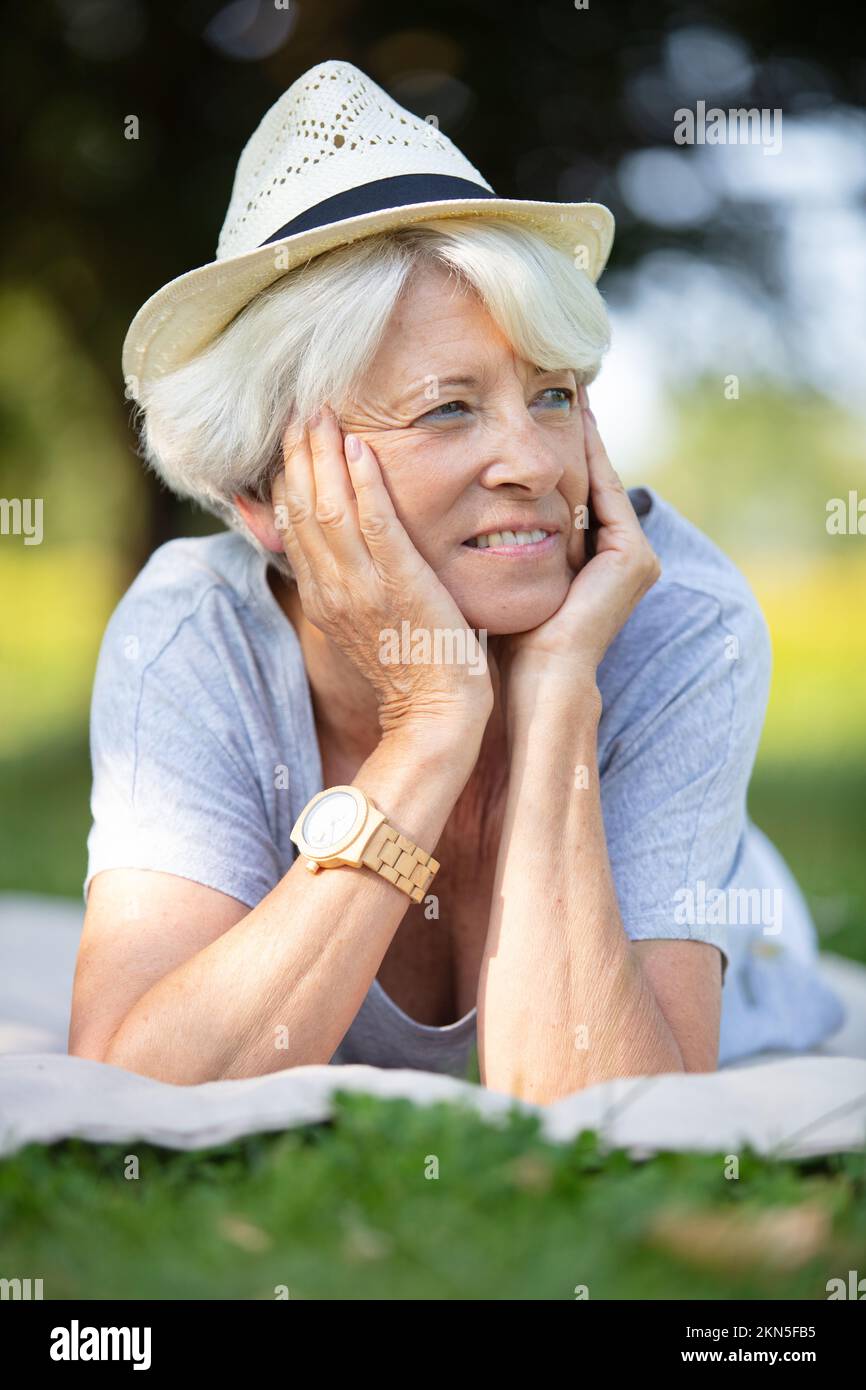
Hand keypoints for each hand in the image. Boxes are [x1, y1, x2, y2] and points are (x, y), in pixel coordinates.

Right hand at [273, 404, 493, 736]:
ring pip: (329, 509)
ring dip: (323, 455)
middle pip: (300, 507)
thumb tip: (346, 549)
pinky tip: (361, 450)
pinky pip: (377, 526)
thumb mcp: (369, 620)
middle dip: (298, 453)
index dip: (287, 475)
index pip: (291, 523)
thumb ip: (352, 581)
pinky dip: (366, 486)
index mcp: (324, 595)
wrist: (437, 714)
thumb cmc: (414, 666)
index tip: (293, 435)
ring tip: (323, 411)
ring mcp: (363, 588)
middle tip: (302, 405)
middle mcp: (333, 588)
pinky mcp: (401, 586)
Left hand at [495, 389, 660, 699]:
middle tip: (543, 374)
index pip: (563, 492)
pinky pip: (605, 491)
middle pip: (584, 478)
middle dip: (565, 430)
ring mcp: (633, 556)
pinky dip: (588, 453)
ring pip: (595, 477)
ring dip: (579, 431)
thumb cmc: (501, 641)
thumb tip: (445, 502)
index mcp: (588, 562)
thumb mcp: (492, 577)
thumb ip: (487, 540)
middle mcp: (618, 556)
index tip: (515, 404)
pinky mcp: (633, 558)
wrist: (533, 684)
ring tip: (560, 381)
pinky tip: (571, 414)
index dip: (542, 449)